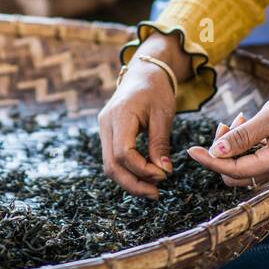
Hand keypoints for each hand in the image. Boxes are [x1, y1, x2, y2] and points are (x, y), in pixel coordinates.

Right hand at [97, 60, 176, 198]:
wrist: (143, 73)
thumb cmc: (156, 90)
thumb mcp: (163, 115)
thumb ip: (160, 143)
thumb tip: (164, 172)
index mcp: (119, 116)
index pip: (123, 153)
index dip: (142, 170)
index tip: (164, 175)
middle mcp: (106, 124)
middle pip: (111, 165)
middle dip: (133, 184)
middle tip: (156, 194)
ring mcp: (104, 129)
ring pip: (109, 165)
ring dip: (130, 181)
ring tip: (153, 190)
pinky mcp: (108, 134)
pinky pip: (113, 159)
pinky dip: (128, 171)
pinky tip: (145, 177)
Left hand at [187, 86, 268, 186]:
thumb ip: (243, 136)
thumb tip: (217, 151)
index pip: (234, 170)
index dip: (210, 161)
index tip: (191, 150)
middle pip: (235, 174)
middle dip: (222, 153)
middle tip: (223, 126)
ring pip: (243, 167)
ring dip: (233, 147)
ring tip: (238, 120)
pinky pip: (253, 160)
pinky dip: (243, 145)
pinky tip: (244, 123)